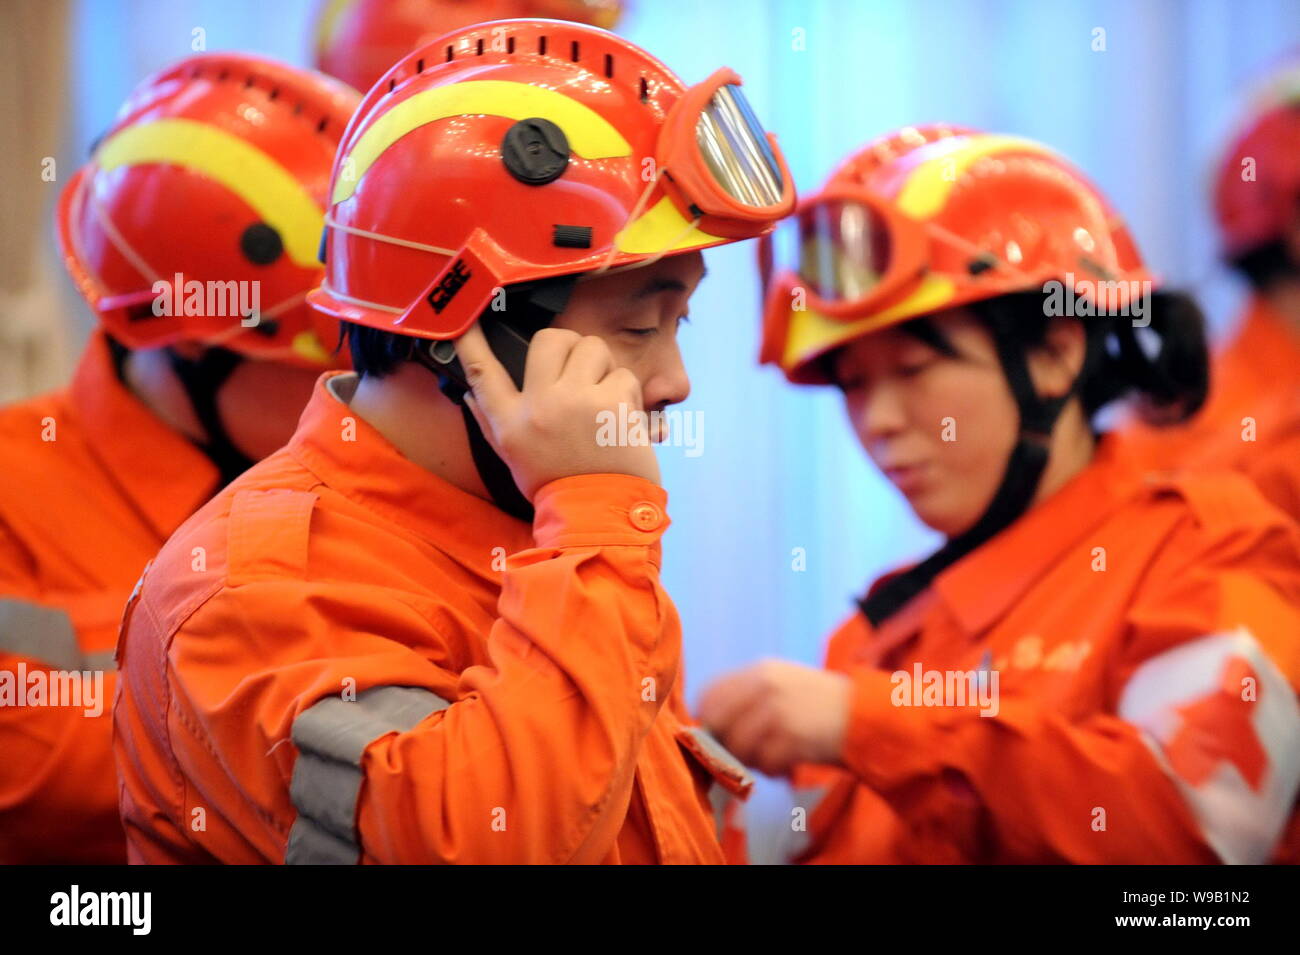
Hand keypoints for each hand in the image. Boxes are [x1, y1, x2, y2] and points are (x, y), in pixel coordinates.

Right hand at [455, 322, 659, 499]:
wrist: (600, 514)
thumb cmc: (557, 484)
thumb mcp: (514, 457)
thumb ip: (490, 421)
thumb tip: (468, 391)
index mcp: (510, 422)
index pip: (481, 371)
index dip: (470, 341)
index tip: (463, 320)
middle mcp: (539, 406)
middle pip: (550, 339)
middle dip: (570, 345)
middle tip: (580, 369)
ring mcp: (576, 401)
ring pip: (593, 348)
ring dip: (603, 367)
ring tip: (603, 399)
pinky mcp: (612, 403)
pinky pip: (622, 374)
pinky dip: (627, 393)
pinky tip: (621, 419)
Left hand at [698, 660, 851, 776]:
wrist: (866, 717)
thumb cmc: (822, 705)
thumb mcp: (785, 683)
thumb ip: (749, 696)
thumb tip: (710, 722)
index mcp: (762, 671)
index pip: (710, 692)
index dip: (707, 717)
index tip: (715, 732)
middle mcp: (766, 686)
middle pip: (719, 723)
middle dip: (726, 744)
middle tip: (744, 754)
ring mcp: (779, 712)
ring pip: (738, 747)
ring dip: (751, 761)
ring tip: (771, 760)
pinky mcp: (793, 738)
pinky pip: (764, 764)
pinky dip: (772, 771)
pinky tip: (786, 766)